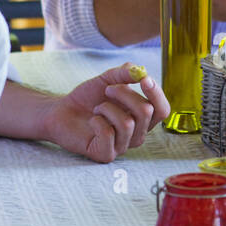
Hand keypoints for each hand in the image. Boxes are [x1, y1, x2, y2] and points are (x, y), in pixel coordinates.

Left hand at [40, 63, 168, 160]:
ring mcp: (122, 146)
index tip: (143, 79)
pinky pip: (108, 134)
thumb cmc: (88, 98)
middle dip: (124, 93)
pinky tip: (92, 121)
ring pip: (127, 123)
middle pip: (146, 112)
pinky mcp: (106, 154)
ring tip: (97, 108)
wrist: (62, 112)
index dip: (156, 94)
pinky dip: (97, 121)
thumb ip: (124, 73)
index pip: (162, 110)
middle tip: (107, 90)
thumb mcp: (107, 80)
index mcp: (142, 118)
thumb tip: (141, 71)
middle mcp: (137, 134)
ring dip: (107, 108)